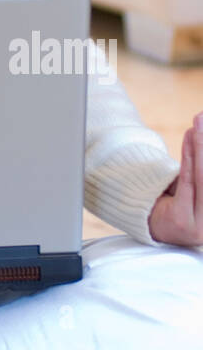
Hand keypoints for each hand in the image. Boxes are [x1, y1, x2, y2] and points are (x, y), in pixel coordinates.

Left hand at [147, 112, 202, 246]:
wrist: (152, 226)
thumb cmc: (180, 202)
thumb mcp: (196, 186)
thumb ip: (200, 171)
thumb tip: (201, 136)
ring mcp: (201, 226)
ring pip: (202, 176)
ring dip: (200, 146)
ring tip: (198, 122)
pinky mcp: (182, 220)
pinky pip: (188, 182)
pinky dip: (189, 157)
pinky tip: (190, 139)